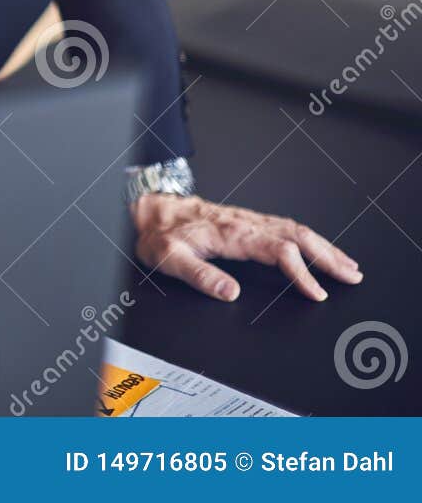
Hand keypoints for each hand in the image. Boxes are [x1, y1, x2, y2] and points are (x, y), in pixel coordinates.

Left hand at [131, 193, 362, 301]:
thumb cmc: (160, 233)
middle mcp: (245, 223)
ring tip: (347, 265)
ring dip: (324, 246)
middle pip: (297, 236)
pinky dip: (308, 239)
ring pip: (295, 229)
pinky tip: (318, 248)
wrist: (150, 209)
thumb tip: (231, 293)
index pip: (278, 251)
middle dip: (328, 256)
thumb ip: (199, 275)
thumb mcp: (169, 257)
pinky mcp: (247, 220)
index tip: (317, 293)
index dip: (301, 273)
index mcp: (232, 234)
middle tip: (351, 275)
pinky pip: (285, 227)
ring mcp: (248, 220)